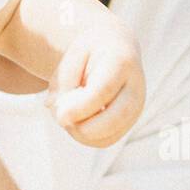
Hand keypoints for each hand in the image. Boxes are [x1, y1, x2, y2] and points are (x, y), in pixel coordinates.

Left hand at [46, 23, 145, 147]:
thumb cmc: (90, 51)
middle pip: (115, 119)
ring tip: (66, 113)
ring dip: (80, 133)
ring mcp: (136, 108)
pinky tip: (77, 118)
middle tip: (60, 117)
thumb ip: (63, 79)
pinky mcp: (129, 122)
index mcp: (122, 62)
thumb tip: (53, 107)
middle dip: (82, 127)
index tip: (59, 116)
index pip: (103, 91)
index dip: (80, 107)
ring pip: (109, 136)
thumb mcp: (73, 54)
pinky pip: (105, 140)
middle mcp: (136, 88)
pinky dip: (85, 137)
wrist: (116, 49)